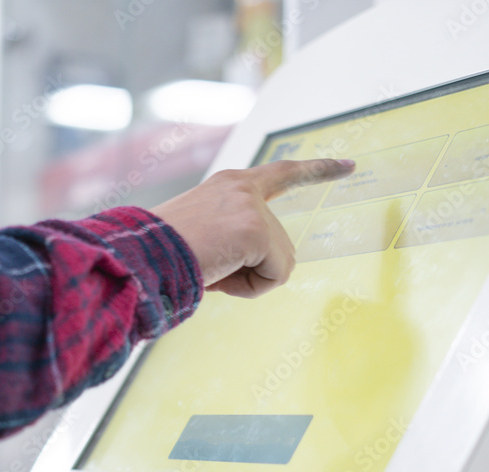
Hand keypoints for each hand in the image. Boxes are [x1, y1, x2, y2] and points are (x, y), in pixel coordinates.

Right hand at [151, 158, 354, 297]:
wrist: (138, 255)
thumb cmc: (157, 254)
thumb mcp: (198, 237)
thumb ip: (231, 239)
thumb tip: (257, 272)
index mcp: (228, 186)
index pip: (281, 173)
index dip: (317, 170)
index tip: (350, 165)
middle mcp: (243, 188)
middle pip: (279, 246)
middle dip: (250, 271)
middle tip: (208, 268)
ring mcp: (251, 208)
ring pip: (278, 265)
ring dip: (245, 281)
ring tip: (208, 270)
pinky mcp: (257, 231)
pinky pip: (275, 277)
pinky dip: (249, 289)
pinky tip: (219, 277)